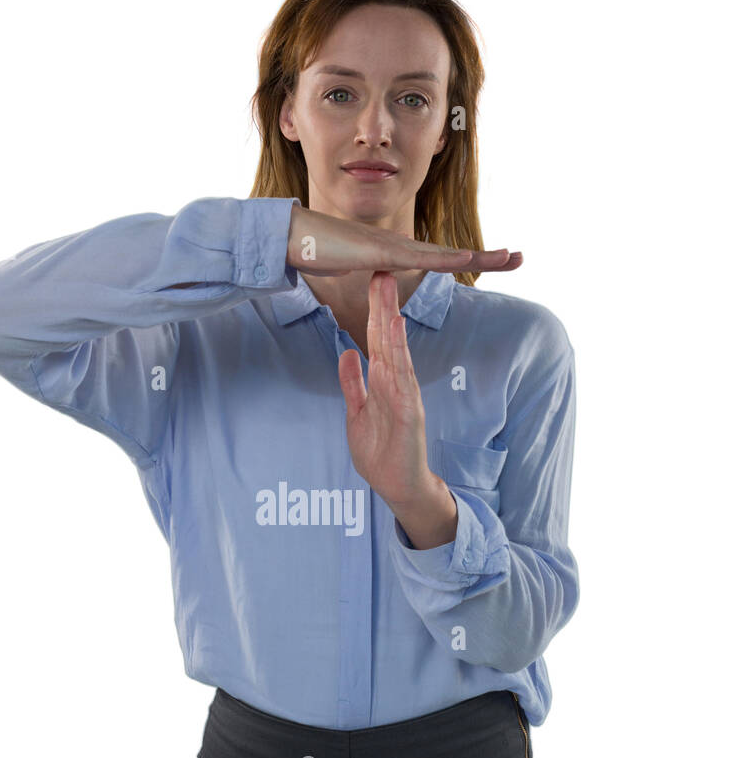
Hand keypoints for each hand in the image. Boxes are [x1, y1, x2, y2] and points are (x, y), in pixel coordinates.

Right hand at [287, 203, 521, 277]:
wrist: (291, 235)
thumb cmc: (315, 251)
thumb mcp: (348, 271)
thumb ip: (363, 277)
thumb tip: (373, 286)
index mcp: (395, 254)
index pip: (439, 260)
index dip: (468, 262)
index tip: (496, 262)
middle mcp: (399, 247)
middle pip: (451, 254)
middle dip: (487, 257)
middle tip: (521, 258)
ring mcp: (391, 247)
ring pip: (443, 254)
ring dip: (477, 257)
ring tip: (509, 256)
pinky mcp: (379, 253)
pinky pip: (417, 258)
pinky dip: (444, 258)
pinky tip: (466, 259)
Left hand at [337, 272, 444, 508]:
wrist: (399, 486)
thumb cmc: (381, 452)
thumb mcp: (357, 412)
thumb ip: (353, 384)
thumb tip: (347, 353)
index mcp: (383, 382)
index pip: (377, 340)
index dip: (373, 311)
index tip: (372, 281)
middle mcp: (396, 384)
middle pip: (388, 338)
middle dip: (383, 306)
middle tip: (382, 272)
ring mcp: (405, 397)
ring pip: (396, 353)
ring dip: (391, 324)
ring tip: (387, 295)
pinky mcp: (410, 413)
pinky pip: (401, 382)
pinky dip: (397, 359)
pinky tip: (393, 337)